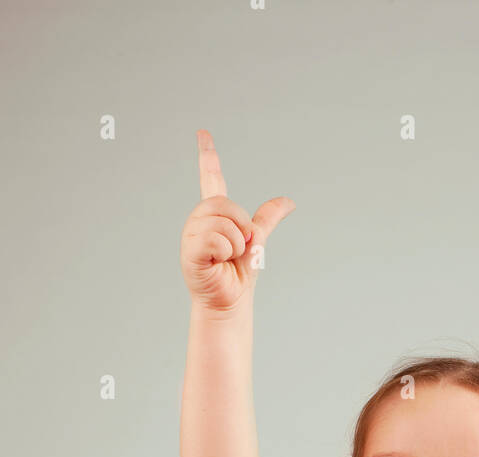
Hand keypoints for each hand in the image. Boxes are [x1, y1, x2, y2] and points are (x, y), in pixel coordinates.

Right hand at [179, 129, 294, 312]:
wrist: (231, 301)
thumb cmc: (239, 274)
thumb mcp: (257, 239)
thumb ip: (268, 218)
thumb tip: (289, 202)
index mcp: (215, 215)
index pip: (211, 178)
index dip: (207, 156)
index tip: (203, 134)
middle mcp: (200, 220)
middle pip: (224, 202)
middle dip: (241, 226)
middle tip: (238, 247)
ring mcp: (192, 234)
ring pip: (222, 223)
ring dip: (235, 244)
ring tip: (227, 258)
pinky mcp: (189, 251)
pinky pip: (215, 239)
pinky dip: (225, 253)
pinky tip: (218, 262)